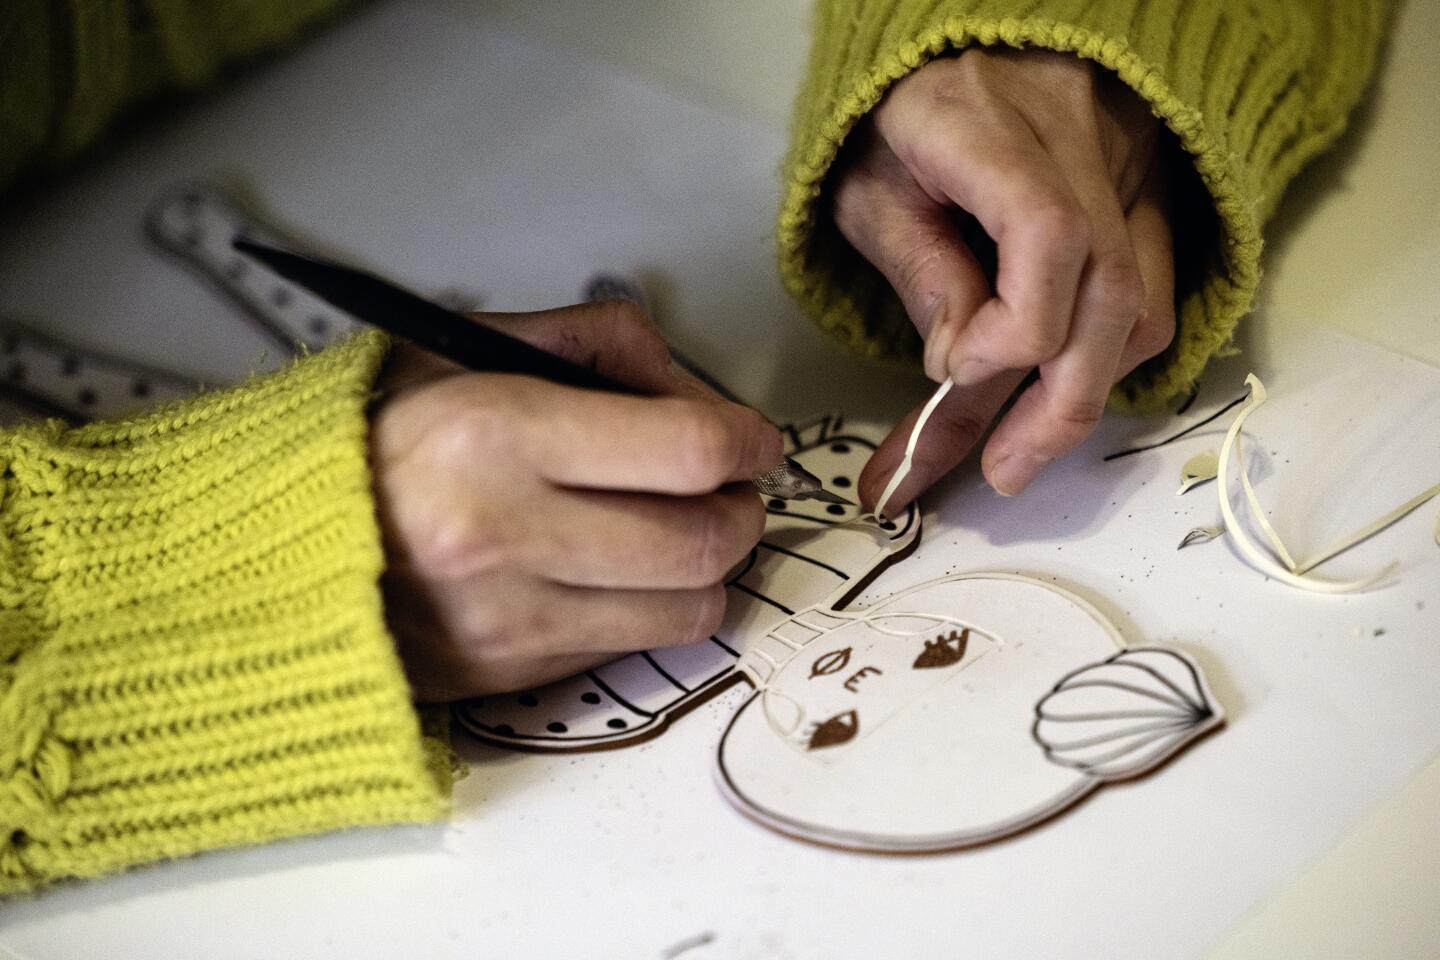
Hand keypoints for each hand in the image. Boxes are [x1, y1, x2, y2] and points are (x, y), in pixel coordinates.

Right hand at [371, 300, 781, 700]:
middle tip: (729, 488)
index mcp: (493, 433)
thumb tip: (696, 391)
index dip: (747, 442)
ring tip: (680, 530)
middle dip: (742, 510)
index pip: (686, 450)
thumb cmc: (371, 437)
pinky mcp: (507, 673)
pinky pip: (629, 646)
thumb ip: (594, 345)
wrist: (268, 544)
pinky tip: (612, 570)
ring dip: (708, 567)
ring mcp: (506, 617)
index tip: (753, 439)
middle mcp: (503, 533)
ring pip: (687, 608)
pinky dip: (647, 607)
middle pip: (703, 539)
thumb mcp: (466, 349)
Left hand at [832, 48, 1175, 509]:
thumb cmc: (894, 121)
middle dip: (1054, 403)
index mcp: (984, 121)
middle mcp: (1074, 136)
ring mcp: (1123, 162)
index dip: (1015, 328)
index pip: (1047, 231)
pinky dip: (1107, 355)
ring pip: (1140, 301)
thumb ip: (916, 269)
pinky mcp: (1144, 192)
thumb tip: (962, 366)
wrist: (958, 49)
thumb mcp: (866, 189)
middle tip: (1001, 472)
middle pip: (1107, 288)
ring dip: (1084, 392)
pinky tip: (1058, 393)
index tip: (952, 369)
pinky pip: (1151, 289)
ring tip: (1020, 451)